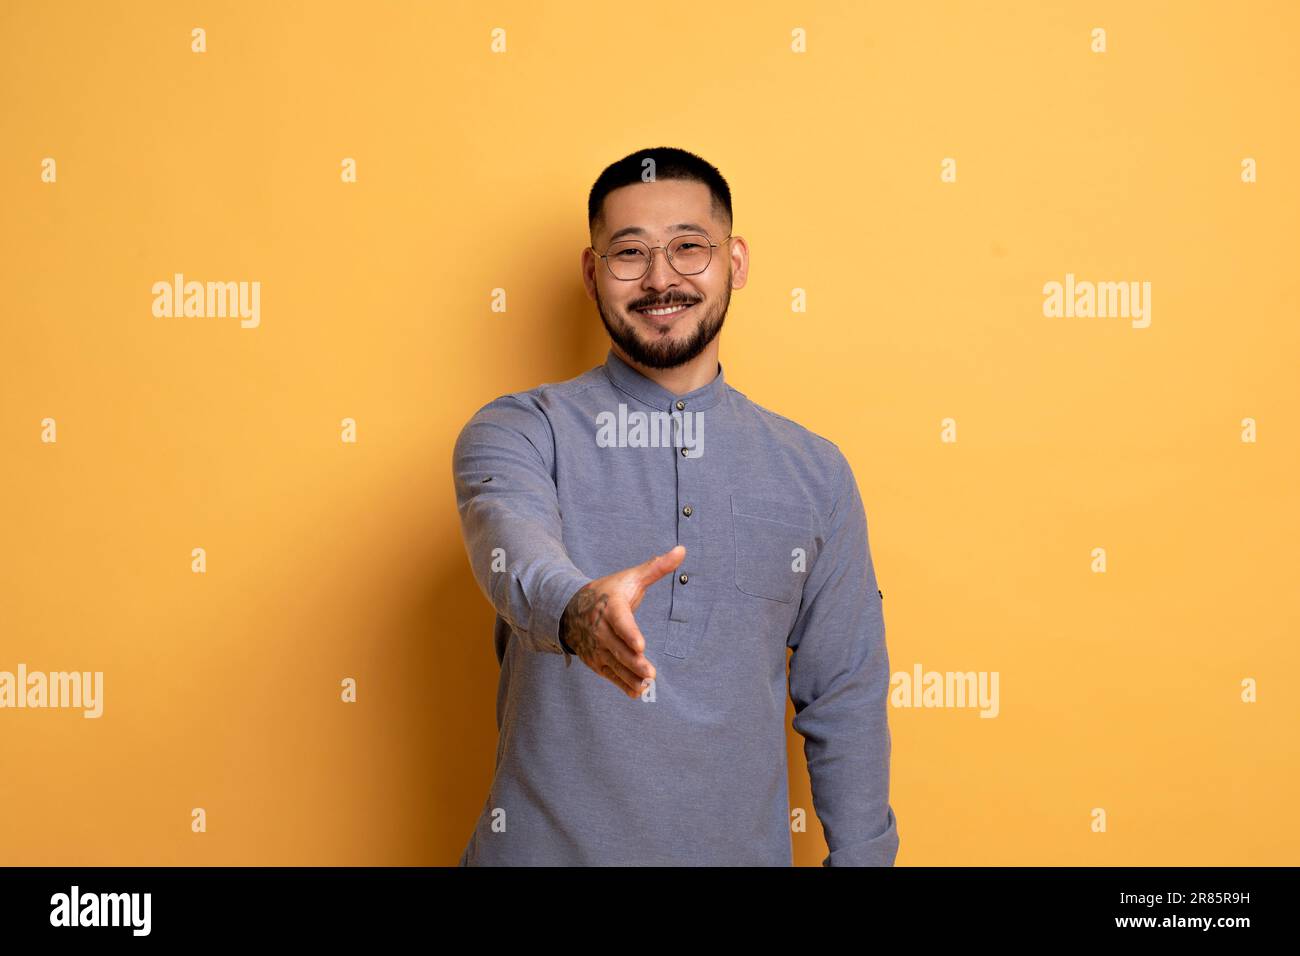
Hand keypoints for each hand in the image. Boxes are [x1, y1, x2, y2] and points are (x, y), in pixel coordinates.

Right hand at [559, 545, 684, 698]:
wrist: (571, 609)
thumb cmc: (609, 592)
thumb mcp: (631, 578)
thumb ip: (656, 567)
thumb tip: (682, 550)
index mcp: (611, 607)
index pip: (620, 622)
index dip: (629, 634)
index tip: (640, 645)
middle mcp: (601, 629)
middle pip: (618, 648)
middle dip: (633, 661)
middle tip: (649, 673)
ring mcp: (597, 648)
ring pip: (614, 664)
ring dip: (630, 676)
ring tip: (646, 684)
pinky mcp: (596, 661)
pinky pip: (610, 675)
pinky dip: (622, 684)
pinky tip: (638, 692)